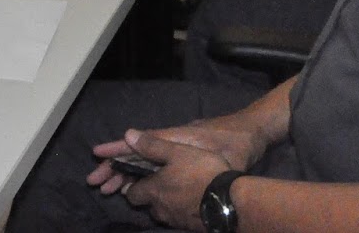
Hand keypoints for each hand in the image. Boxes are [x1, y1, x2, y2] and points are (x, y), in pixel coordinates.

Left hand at [105, 128, 247, 228]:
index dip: (132, 185)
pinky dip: (181, 210)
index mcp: (153, 191)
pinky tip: (191, 200)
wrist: (230, 202)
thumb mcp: (177, 151)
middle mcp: (161, 209)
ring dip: (165, 204)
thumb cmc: (202, 172)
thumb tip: (128, 136)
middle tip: (159, 183)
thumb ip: (152, 145)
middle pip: (147, 205)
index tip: (138, 177)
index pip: (132, 194)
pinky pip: (179, 218)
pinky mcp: (191, 227)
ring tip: (176, 191)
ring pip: (163, 213)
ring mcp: (176, 220)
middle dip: (149, 196)